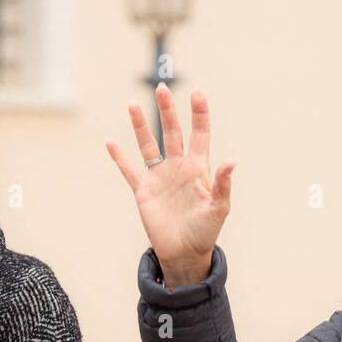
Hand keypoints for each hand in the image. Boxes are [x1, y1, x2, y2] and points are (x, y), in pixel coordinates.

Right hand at [106, 84, 234, 287]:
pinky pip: (129, 171)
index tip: (197, 93)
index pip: (199, 133)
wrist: (184, 253)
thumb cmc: (205, 231)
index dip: (199, 113)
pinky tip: (110, 142)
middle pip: (172, 132)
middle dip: (167, 110)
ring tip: (131, 104)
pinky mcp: (143, 192)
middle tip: (162, 88)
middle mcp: (178, 167)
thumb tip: (232, 161)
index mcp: (198, 168)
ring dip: (140, 126)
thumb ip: (223, 184)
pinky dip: (119, 158)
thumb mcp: (219, 208)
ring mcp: (159, 178)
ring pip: (148, 145)